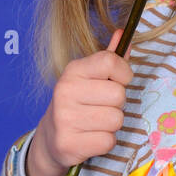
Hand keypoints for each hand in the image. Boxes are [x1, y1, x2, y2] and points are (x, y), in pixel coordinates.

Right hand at [29, 28, 133, 175]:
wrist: (51, 138)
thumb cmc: (78, 103)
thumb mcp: (89, 77)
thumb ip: (109, 58)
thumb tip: (122, 32)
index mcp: (73, 71)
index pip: (110, 61)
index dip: (123, 73)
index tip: (118, 81)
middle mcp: (66, 91)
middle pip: (119, 94)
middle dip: (117, 104)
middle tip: (102, 107)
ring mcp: (65, 119)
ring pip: (116, 119)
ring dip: (111, 125)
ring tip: (96, 123)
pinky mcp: (68, 143)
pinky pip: (108, 141)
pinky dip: (105, 142)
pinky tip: (90, 137)